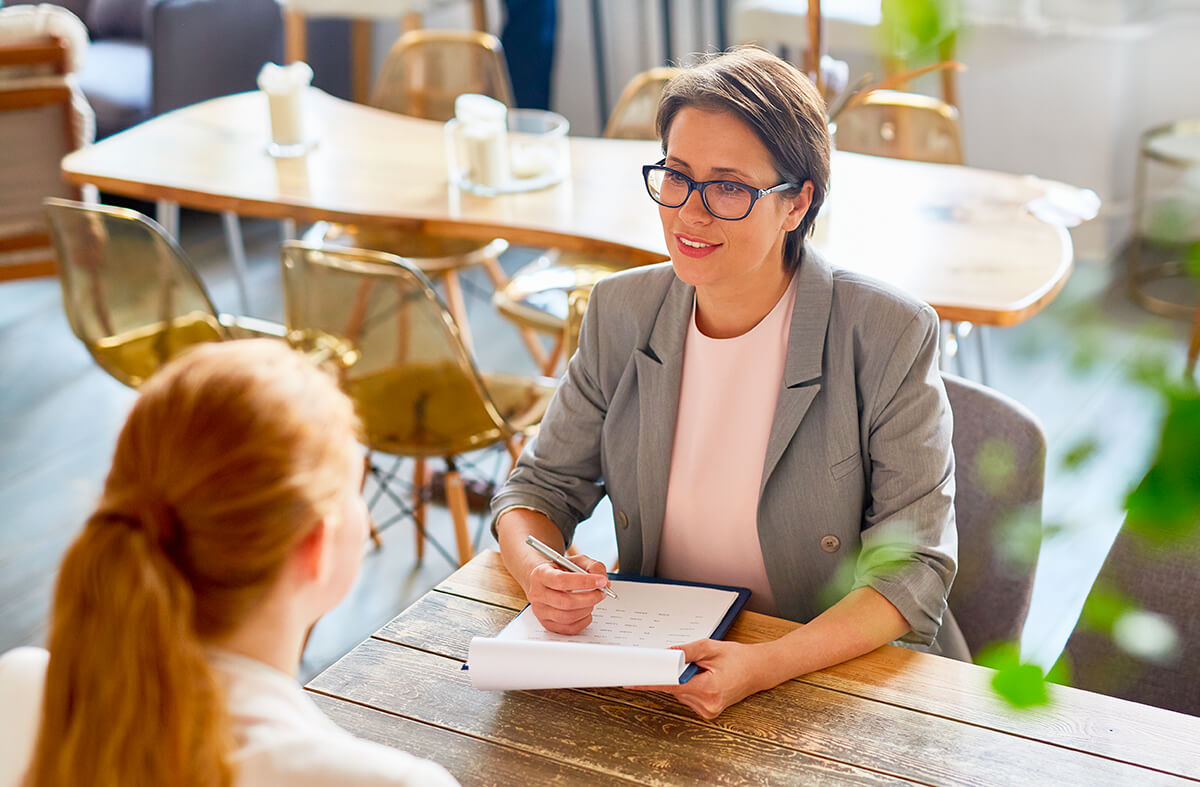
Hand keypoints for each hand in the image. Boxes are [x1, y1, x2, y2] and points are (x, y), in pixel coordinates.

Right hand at [524, 553, 609, 634]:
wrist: (545, 581)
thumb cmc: (561, 571)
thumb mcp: (576, 561)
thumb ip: (592, 566)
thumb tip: (603, 581)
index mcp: (541, 574)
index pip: (561, 580)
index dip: (584, 582)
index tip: (601, 580)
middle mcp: (538, 594)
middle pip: (565, 602)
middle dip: (590, 598)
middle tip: (602, 592)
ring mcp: (540, 611)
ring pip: (568, 617)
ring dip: (587, 609)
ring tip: (593, 600)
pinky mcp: (547, 624)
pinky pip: (569, 628)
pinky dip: (583, 620)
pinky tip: (586, 610)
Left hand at [627, 639, 771, 719]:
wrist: (759, 670)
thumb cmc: (739, 658)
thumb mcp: (711, 647)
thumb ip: (686, 651)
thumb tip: (665, 654)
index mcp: (708, 689)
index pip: (670, 685)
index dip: (649, 682)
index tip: (631, 681)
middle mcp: (707, 704)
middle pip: (674, 688)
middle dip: (675, 674)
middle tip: (691, 663)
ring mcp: (708, 711)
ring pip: (680, 693)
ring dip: (684, 680)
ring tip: (705, 670)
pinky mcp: (707, 712)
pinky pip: (687, 697)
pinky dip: (690, 686)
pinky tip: (705, 679)